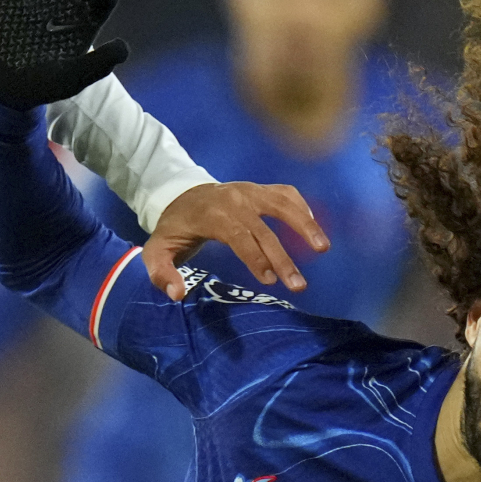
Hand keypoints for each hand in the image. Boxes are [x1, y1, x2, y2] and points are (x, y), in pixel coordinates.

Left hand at [144, 181, 328, 298]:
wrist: (181, 195)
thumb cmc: (174, 229)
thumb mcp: (157, 251)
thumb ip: (161, 273)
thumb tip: (178, 293)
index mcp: (212, 214)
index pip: (238, 235)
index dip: (255, 257)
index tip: (269, 280)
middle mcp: (234, 198)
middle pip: (264, 228)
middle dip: (283, 257)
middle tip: (298, 285)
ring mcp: (250, 190)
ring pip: (282, 204)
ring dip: (305, 225)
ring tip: (323, 248)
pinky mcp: (261, 188)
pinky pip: (286, 193)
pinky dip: (302, 207)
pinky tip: (314, 227)